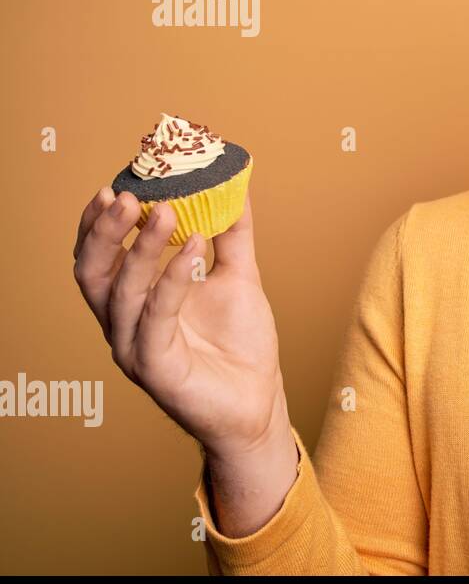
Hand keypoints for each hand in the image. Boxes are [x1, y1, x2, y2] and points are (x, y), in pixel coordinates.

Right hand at [72, 186, 288, 460]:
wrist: (260, 398)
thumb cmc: (239, 343)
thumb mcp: (238, 277)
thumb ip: (232, 235)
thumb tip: (235, 187)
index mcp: (134, 301)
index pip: (99, 257)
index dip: (99, 222)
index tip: (115, 184)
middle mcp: (124, 323)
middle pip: (93, 272)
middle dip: (104, 230)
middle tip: (126, 194)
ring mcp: (135, 347)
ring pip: (121, 291)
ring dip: (141, 247)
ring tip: (166, 210)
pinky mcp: (156, 368)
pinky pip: (156, 316)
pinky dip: (173, 278)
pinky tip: (195, 249)